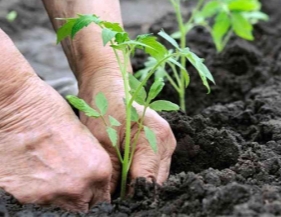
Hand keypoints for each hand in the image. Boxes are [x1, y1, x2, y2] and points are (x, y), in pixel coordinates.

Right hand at [0, 32, 111, 211]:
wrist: (20, 106)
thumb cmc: (53, 114)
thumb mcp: (85, 141)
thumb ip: (91, 168)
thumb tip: (89, 186)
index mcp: (98, 171)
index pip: (102, 201)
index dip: (93, 197)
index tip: (87, 195)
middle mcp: (78, 187)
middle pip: (82, 209)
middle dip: (77, 201)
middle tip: (67, 187)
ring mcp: (49, 195)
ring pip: (59, 210)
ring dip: (56, 199)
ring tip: (48, 179)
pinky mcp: (22, 197)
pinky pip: (34, 206)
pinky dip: (34, 197)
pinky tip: (32, 179)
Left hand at [78, 65, 176, 192]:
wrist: (108, 87)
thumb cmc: (103, 108)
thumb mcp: (102, 143)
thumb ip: (112, 175)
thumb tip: (112, 201)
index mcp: (155, 138)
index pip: (148, 181)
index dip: (132, 197)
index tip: (117, 205)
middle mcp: (167, 142)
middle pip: (155, 182)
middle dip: (136, 193)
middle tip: (115, 199)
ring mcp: (166, 144)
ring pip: (155, 178)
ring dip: (138, 185)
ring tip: (118, 188)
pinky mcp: (161, 145)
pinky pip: (153, 169)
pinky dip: (140, 175)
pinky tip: (125, 176)